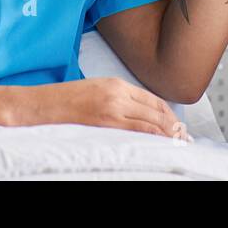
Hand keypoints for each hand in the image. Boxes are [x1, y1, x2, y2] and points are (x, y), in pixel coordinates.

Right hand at [4, 77, 181, 137]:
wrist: (44, 104)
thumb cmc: (67, 99)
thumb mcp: (97, 90)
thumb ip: (119, 98)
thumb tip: (141, 114)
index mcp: (116, 83)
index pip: (153, 99)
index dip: (169, 114)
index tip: (177, 125)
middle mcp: (118, 94)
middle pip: (156, 111)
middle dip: (173, 126)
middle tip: (183, 138)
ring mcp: (113, 108)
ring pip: (150, 122)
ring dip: (167, 133)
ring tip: (177, 143)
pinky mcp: (106, 122)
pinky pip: (137, 131)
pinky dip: (152, 137)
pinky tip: (160, 143)